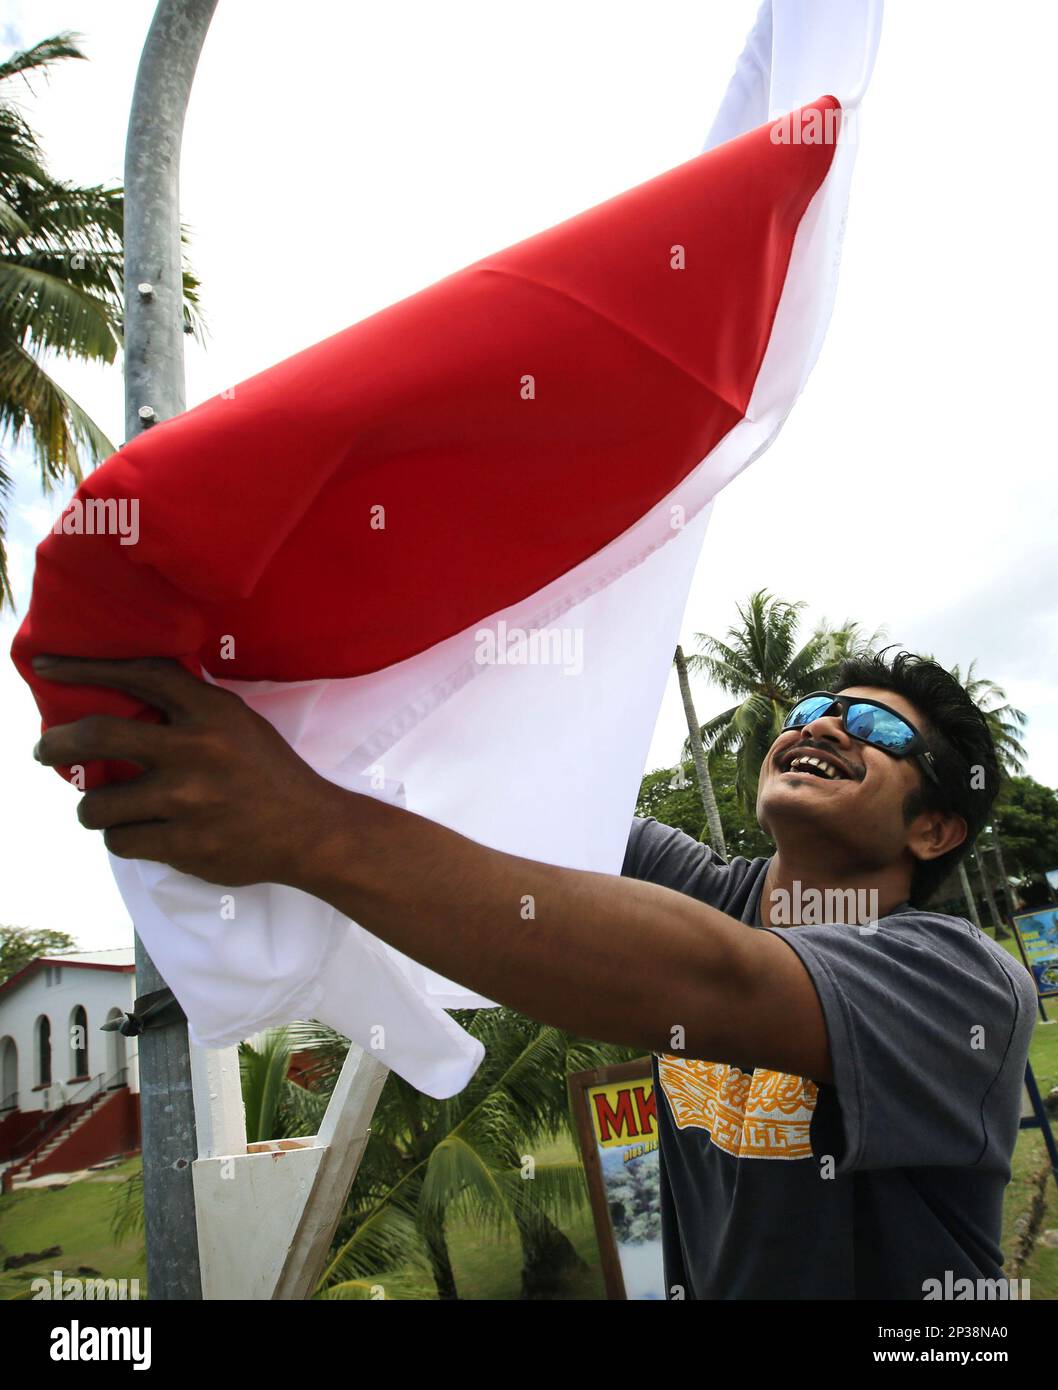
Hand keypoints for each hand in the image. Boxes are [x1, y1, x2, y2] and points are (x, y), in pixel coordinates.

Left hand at [32, 656, 342, 886]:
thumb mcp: (237, 723)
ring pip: (99, 804)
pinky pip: (122, 842)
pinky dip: (123, 838)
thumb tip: (121, 698)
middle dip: (57, 743)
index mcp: (212, 712)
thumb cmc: (268, 772)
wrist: (310, 831)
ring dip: (91, 808)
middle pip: (99, 736)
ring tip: (102, 808)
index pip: (139, 674)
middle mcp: (197, 750)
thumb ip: (189, 709)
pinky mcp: (186, 845)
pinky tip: (139, 833)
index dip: (86, 668)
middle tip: (45, 750)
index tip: (47, 667)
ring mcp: (189, 800)